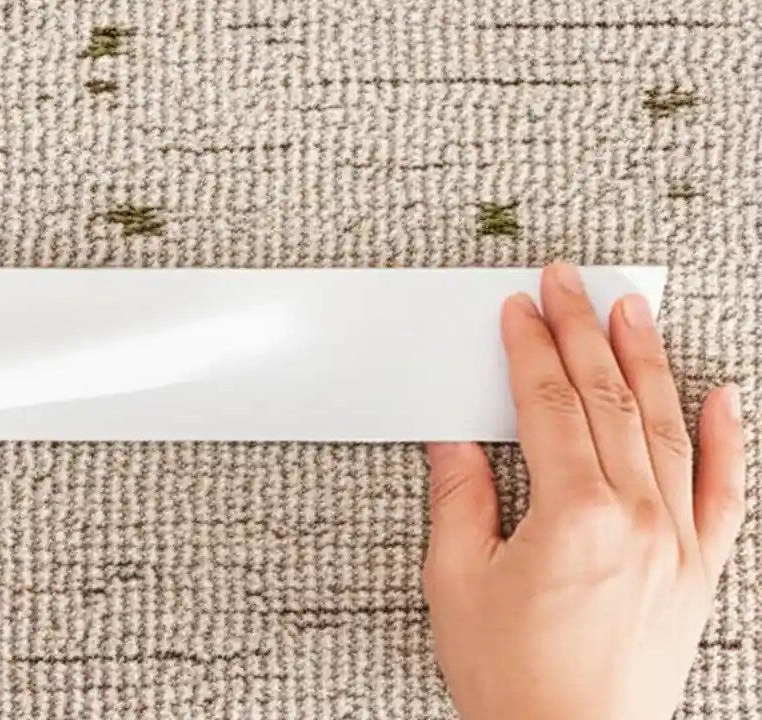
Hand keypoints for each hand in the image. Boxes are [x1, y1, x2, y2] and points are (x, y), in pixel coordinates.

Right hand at [424, 263, 746, 719]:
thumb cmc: (514, 679)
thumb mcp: (457, 583)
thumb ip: (460, 501)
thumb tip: (456, 444)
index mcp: (573, 516)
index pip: (549, 405)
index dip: (530, 349)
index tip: (518, 310)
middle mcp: (637, 519)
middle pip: (608, 400)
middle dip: (582, 331)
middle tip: (567, 282)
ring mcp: (677, 542)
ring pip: (665, 427)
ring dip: (645, 361)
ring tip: (631, 310)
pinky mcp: (699, 570)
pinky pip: (724, 491)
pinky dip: (724, 439)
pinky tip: (720, 395)